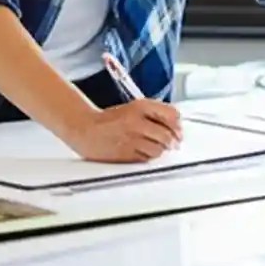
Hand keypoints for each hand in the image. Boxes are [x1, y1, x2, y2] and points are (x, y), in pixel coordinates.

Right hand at [61, 99, 183, 162]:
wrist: (85, 129)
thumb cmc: (110, 120)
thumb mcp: (134, 108)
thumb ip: (155, 114)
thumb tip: (177, 127)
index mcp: (140, 106)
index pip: (172, 114)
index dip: (178, 125)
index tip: (179, 130)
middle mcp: (137, 122)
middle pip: (168, 135)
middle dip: (172, 141)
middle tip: (172, 143)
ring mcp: (131, 139)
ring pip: (159, 149)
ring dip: (160, 150)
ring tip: (152, 146)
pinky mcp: (126, 154)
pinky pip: (146, 159)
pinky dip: (148, 157)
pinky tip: (142, 152)